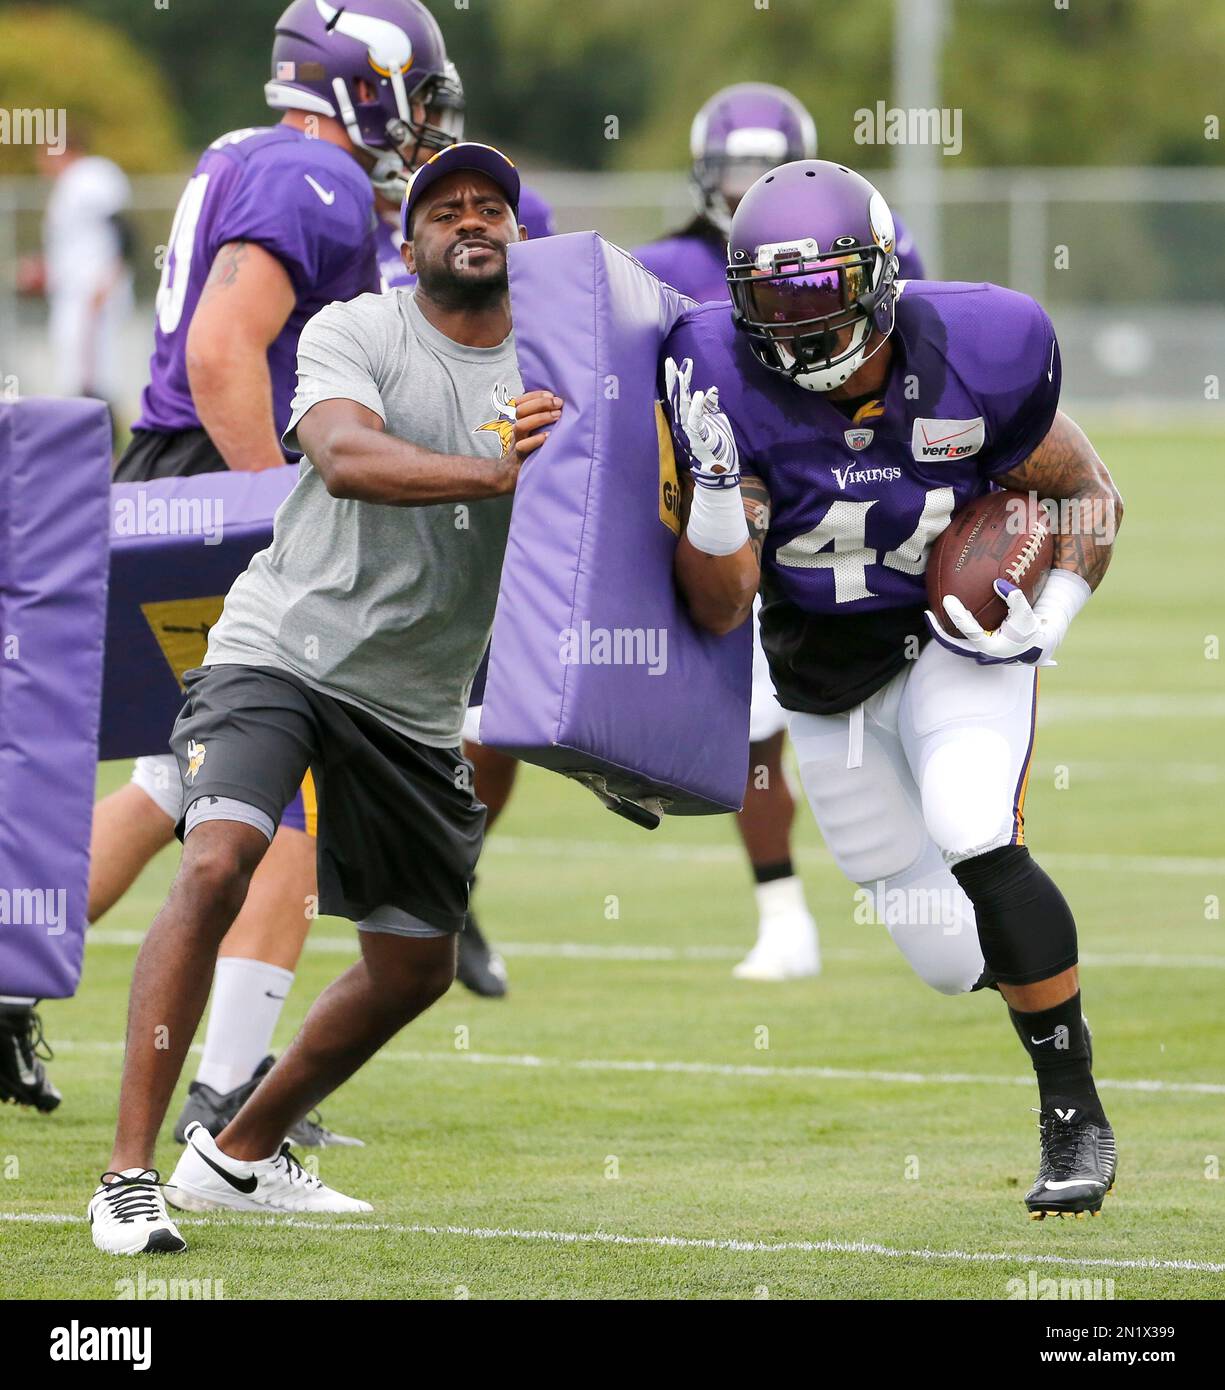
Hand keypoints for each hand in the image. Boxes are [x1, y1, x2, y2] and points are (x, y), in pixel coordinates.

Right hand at [511, 389, 561, 466]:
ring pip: (520, 426)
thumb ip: (544, 419)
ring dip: (539, 418)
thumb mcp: (536, 432)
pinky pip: (523, 447)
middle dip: (540, 403)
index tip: (552, 394)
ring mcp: (518, 443)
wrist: (511, 475)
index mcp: (521, 421)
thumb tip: (563, 405)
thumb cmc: (531, 451)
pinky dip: (536, 440)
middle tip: (558, 404)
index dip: (535, 395)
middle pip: (520, 410)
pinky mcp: (520, 458)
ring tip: (557, 416)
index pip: (521, 401)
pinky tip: (548, 436)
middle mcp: (518, 430)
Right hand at [664, 355, 739, 487]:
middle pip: (677, 398)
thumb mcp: (715, 420)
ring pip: (683, 407)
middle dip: (673, 380)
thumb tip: (711, 389)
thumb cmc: (717, 445)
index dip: (679, 379)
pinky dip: (697, 408)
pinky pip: (695, 421)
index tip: (680, 362)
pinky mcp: (697, 439)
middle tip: (669, 361)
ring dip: (682, 390)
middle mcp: (684, 424)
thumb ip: (710, 406)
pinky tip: (699, 394)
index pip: (681, 395)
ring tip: (680, 372)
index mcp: (688, 418)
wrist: (720, 469)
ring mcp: (689, 432)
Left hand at [925, 579, 1053, 665]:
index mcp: (992, 646)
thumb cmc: (1029, 629)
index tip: (948, 600)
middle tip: (927, 613)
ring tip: (930, 612)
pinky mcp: (975, 643)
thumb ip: (1015, 599)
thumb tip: (997, 583)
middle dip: (938, 630)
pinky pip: (958, 636)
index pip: (970, 631)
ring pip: (953, 641)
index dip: (958, 616)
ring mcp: (976, 649)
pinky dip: (951, 625)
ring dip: (942, 628)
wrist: (1033, 644)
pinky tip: (947, 611)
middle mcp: (980, 650)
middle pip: (953, 643)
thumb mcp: (1026, 614)